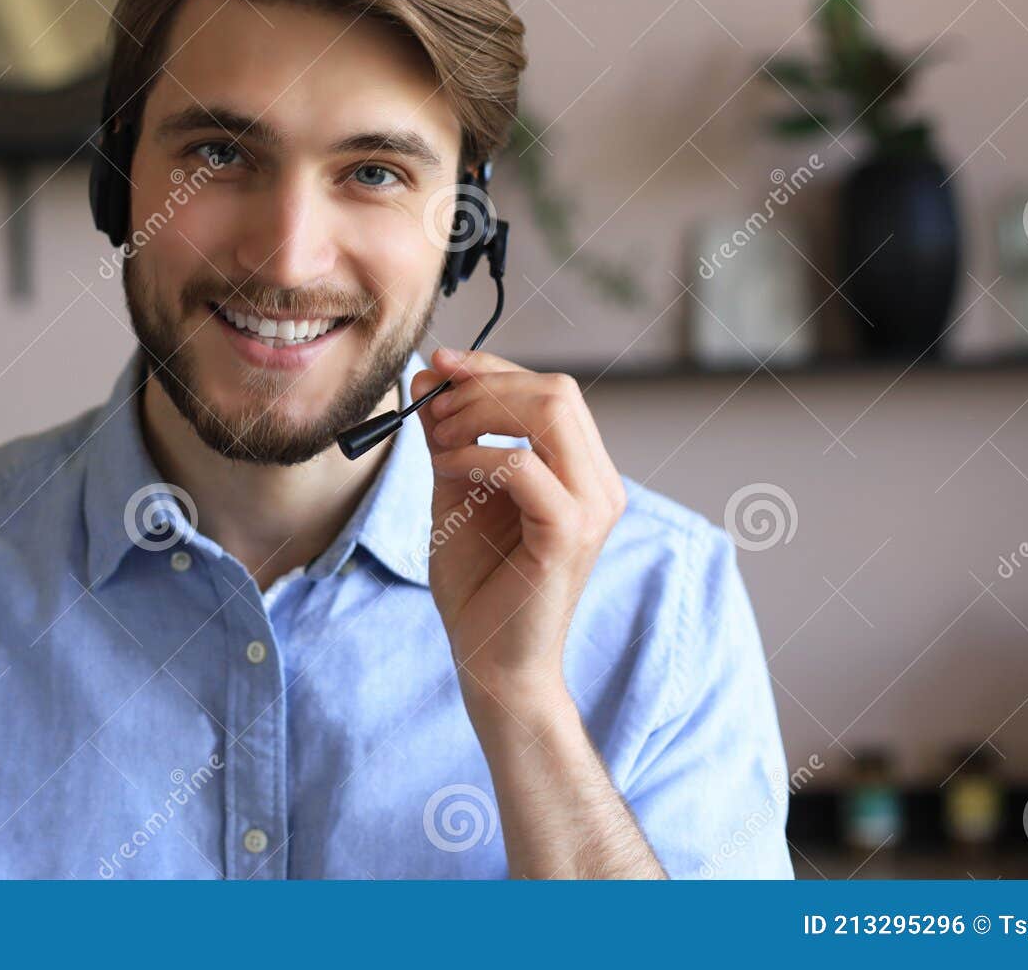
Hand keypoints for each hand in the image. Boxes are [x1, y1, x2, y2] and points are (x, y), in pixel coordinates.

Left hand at [412, 347, 626, 709]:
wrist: (491, 663)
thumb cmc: (479, 583)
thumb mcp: (455, 491)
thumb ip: (448, 435)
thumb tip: (429, 376)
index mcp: (580, 469)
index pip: (549, 389)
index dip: (491, 366)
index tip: (438, 364)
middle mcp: (598, 483)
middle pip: (555, 389)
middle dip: (483, 385)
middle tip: (431, 408)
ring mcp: (591, 508)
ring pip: (550, 412)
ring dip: (479, 414)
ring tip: (438, 441)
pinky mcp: (568, 535)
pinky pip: (524, 466)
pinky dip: (476, 455)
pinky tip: (447, 471)